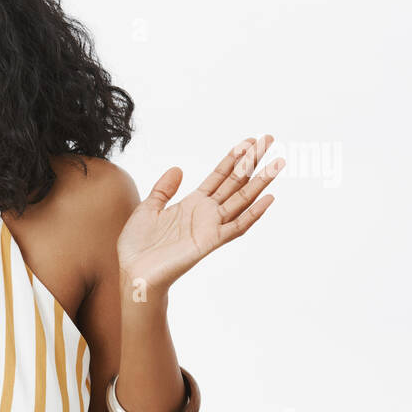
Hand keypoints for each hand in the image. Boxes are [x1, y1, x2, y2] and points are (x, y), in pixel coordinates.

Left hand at [116, 134, 283, 290]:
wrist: (133, 272)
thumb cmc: (138, 245)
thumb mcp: (148, 209)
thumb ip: (164, 189)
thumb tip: (178, 168)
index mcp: (192, 203)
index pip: (219, 176)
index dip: (234, 158)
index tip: (249, 141)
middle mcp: (206, 213)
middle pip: (235, 182)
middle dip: (252, 161)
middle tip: (270, 139)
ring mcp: (210, 227)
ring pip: (241, 200)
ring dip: (261, 182)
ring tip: (278, 162)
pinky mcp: (210, 242)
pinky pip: (236, 227)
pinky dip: (253, 214)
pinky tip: (269, 198)